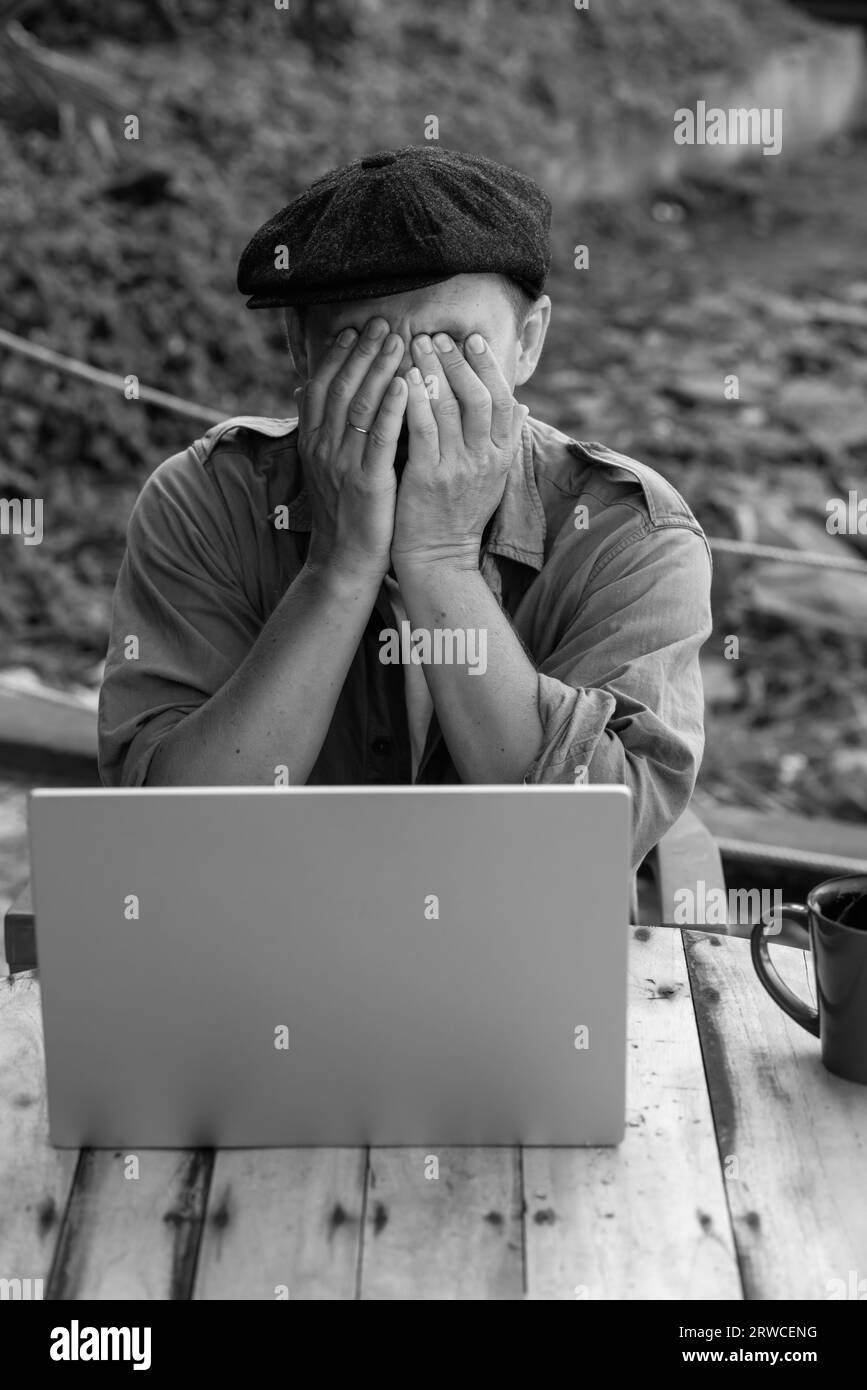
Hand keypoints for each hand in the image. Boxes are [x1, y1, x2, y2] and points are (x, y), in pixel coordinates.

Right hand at [295, 317, 407, 583]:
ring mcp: (344, 465)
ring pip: (360, 406)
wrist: (342, 561)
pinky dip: (391, 408)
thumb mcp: (322, 466)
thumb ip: (319, 428)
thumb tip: (305, 388)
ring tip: (398, 340)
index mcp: (312, 443)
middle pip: (341, 388)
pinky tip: (404, 384)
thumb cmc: (341, 513)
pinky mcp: (368, 482)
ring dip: (379, 369)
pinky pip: (380, 438)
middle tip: (383, 323)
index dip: (337, 356)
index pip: (321, 387)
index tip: (355, 330)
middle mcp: (323, 449)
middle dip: (362, 352)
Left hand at [391, 332, 527, 571]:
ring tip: (416, 345)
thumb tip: (522, 406)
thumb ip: (506, 440)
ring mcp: (456, 469)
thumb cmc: (461, 513)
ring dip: (432, 371)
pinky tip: (403, 379)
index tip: (472, 341)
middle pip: (477, 397)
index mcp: (501, 456)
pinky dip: (414, 400)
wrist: (439, 557)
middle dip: (457, 362)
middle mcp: (484, 459)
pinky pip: (422, 430)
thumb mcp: (494, 477)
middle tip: (438, 336)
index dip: (488, 367)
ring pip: (449, 407)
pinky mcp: (427, 478)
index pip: (502, 400)